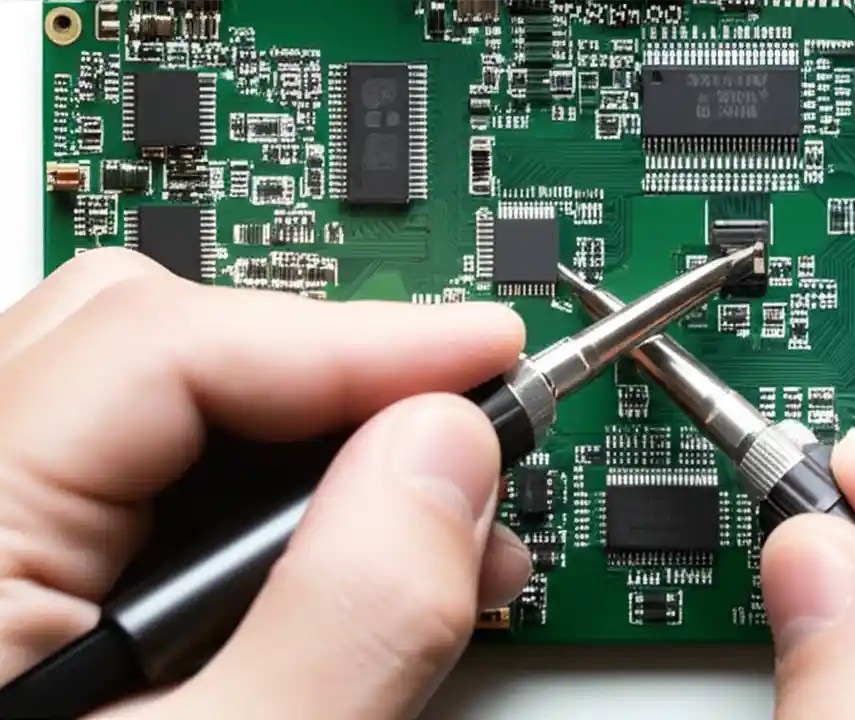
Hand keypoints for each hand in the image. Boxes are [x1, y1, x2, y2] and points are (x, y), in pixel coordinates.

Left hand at [0, 249, 532, 717]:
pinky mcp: (36, 589)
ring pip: (170, 413)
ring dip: (327, 452)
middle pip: (155, 341)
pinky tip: (367, 567)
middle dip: (338, 377)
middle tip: (462, 426)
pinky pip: (162, 492)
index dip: (352, 337)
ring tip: (446, 527)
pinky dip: (284, 512)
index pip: (157, 343)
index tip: (484, 355)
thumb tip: (445, 455)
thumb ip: (343, 624)